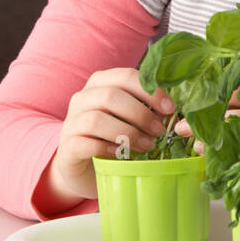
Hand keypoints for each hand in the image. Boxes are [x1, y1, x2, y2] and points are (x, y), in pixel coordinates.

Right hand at [51, 68, 173, 199]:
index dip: (151, 91)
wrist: (84, 165)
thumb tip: (173, 113)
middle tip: (159, 131)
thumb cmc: (114, 135)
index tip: (170, 108)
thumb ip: (149, 110)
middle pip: (111, 96)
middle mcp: (83, 98)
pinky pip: (85, 143)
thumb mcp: (133, 118)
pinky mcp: (67, 146)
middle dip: (141, 114)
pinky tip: (122, 154)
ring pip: (96, 120)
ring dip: (127, 133)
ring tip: (146, 146)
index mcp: (101, 82)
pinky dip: (107, 148)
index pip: (127, 76)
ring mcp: (71, 121)